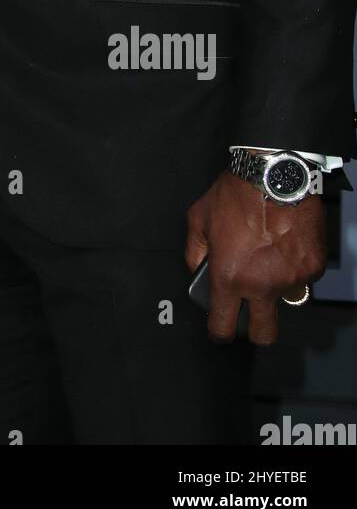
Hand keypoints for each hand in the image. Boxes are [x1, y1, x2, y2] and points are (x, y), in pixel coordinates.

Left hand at [185, 170, 324, 344]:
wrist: (273, 174)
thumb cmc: (235, 194)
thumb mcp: (198, 219)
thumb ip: (195, 252)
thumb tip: (198, 272)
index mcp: (229, 277)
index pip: (223, 325)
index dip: (219, 332)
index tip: (220, 330)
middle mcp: (261, 284)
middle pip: (263, 334)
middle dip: (254, 330)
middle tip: (249, 313)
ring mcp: (291, 278)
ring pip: (285, 300)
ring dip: (276, 288)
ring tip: (268, 257)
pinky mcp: (312, 267)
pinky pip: (302, 278)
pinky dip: (294, 267)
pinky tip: (284, 244)